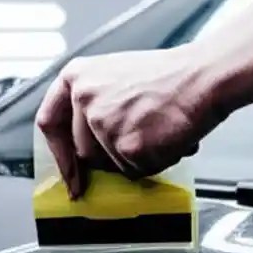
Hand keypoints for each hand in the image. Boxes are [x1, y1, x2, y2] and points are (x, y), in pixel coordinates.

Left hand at [35, 46, 224, 197]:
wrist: (202, 77)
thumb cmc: (170, 77)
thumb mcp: (116, 78)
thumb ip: (94, 105)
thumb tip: (87, 147)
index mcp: (77, 77)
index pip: (50, 123)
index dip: (59, 154)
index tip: (69, 175)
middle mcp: (83, 98)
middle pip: (83, 152)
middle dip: (110, 158)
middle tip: (138, 146)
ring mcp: (102, 123)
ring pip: (110, 165)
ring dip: (134, 159)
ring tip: (158, 133)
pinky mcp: (124, 145)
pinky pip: (134, 171)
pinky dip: (154, 163)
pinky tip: (167, 138)